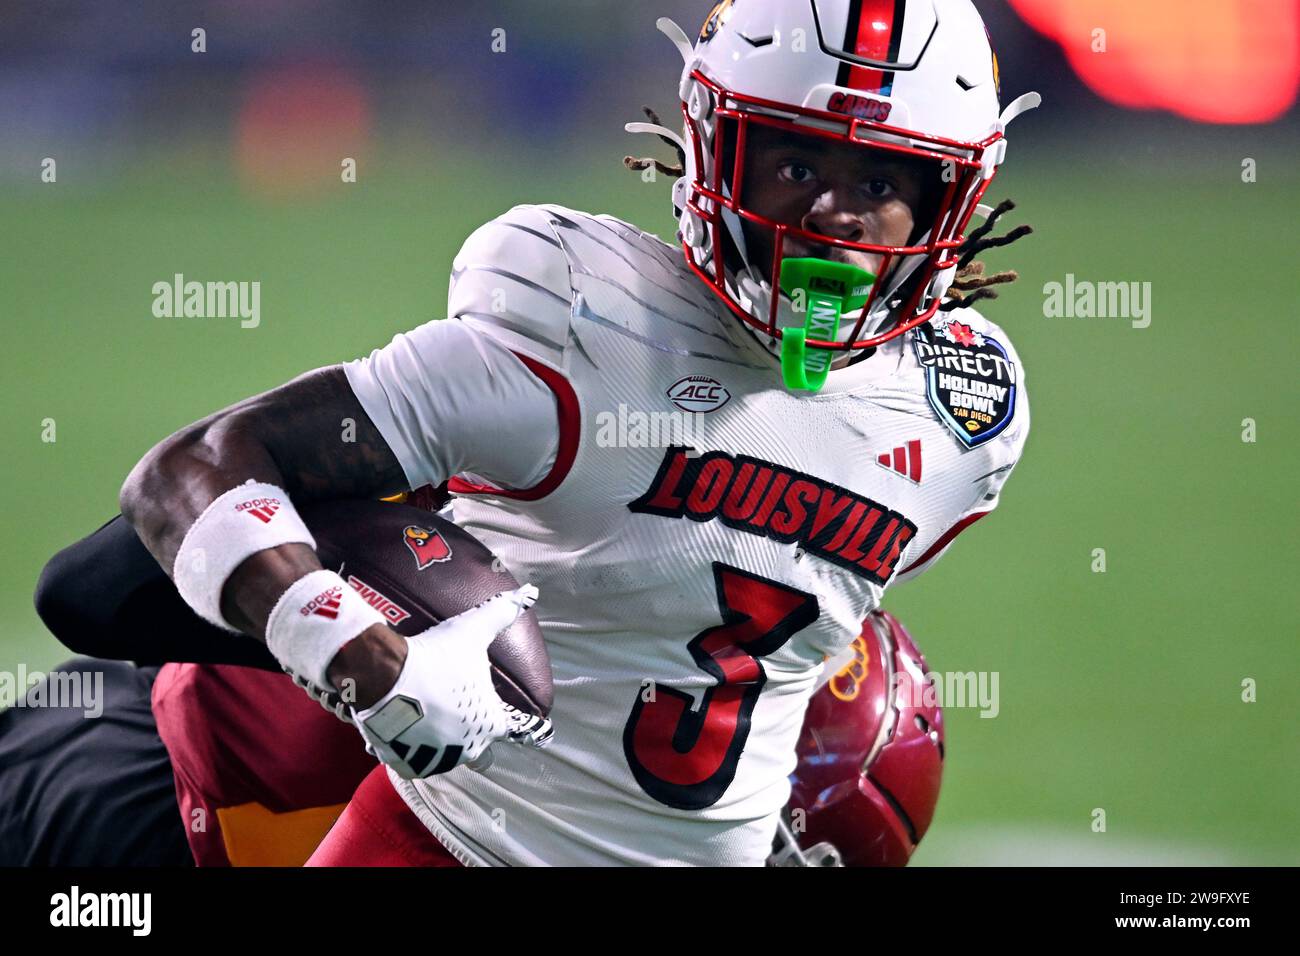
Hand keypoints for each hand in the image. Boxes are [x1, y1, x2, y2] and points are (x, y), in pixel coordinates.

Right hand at [346, 584, 547, 778]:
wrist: (384, 673)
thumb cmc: (435, 655)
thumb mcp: (472, 630)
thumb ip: (502, 614)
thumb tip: (529, 593)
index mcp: (490, 724)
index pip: (507, 729)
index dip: (497, 716)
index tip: (485, 709)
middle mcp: (468, 749)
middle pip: (478, 751)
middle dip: (469, 735)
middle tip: (453, 712)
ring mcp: (436, 760)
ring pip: (444, 756)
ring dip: (437, 741)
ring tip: (424, 714)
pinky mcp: (406, 764)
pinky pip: (412, 760)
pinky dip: (408, 748)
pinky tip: (403, 726)